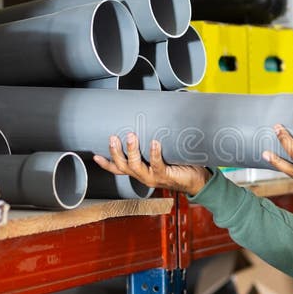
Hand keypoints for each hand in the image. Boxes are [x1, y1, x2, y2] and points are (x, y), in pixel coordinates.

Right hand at [93, 133, 210, 194]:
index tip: (95, 155)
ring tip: (131, 136)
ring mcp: (153, 178)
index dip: (106, 163)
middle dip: (115, 152)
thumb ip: (156, 140)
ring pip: (135, 166)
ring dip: (131, 151)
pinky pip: (157, 165)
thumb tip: (159, 113)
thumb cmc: (181, 165)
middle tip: (113, 137)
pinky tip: (155, 143)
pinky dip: (154, 153)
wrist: (198, 180)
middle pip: (122, 166)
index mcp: (141, 171)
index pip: (119, 169)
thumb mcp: (163, 153)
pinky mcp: (165, 176)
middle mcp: (143, 176)